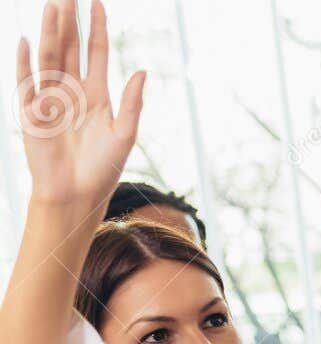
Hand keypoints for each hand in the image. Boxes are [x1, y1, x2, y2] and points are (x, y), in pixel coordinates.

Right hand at [15, 0, 144, 209]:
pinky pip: (26, 81)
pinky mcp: (32, 111)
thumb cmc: (103, 169)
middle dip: (69, 20)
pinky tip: (26, 40)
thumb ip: (133, 103)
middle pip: (70, 47)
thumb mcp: (124, 135)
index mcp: (97, 94)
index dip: (96, 27)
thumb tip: (142, 71)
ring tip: (53, 6)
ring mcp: (50, 98)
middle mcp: (72, 91)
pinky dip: (25, 62)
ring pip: (50, 57)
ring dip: (51, 32)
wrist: (77, 194)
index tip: (97, 2)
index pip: (95, 52)